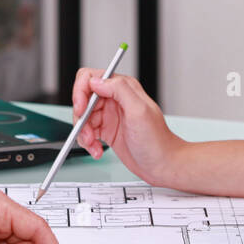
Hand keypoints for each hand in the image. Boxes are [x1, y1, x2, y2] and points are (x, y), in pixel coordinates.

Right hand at [70, 67, 183, 185]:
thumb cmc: (157, 141)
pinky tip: (97, 150)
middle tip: (86, 132)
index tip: (81, 108)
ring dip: (83, 133)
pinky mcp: (106, 131)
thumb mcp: (139, 111)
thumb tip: (97, 81)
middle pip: (83, 99)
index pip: (92, 78)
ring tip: (93, 145)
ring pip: (83, 118)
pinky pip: (87, 132)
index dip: (81, 92)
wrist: (162, 165)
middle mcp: (115, 100)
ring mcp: (110, 116)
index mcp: (123, 89)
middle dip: (81, 117)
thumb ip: (119, 90)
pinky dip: (88, 143)